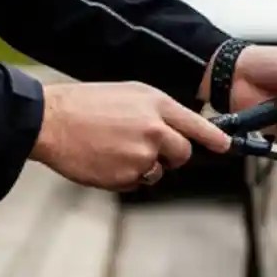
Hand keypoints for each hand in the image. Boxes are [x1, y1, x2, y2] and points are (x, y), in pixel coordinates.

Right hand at [31, 81, 230, 190]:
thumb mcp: (128, 94)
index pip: (196, 125)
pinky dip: (125, 176)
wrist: (52, 121)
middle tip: (148, 147)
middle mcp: (155, 129)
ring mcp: (142, 155)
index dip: (213, 138)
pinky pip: (137, 183)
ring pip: (158, 170)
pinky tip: (105, 160)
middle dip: (171, 155)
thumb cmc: (85, 105)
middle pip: (182, 152)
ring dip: (143, 165)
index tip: (224, 146)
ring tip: (113, 148)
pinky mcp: (127, 176)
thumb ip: (155, 112)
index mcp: (156, 105)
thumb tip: (173, 130)